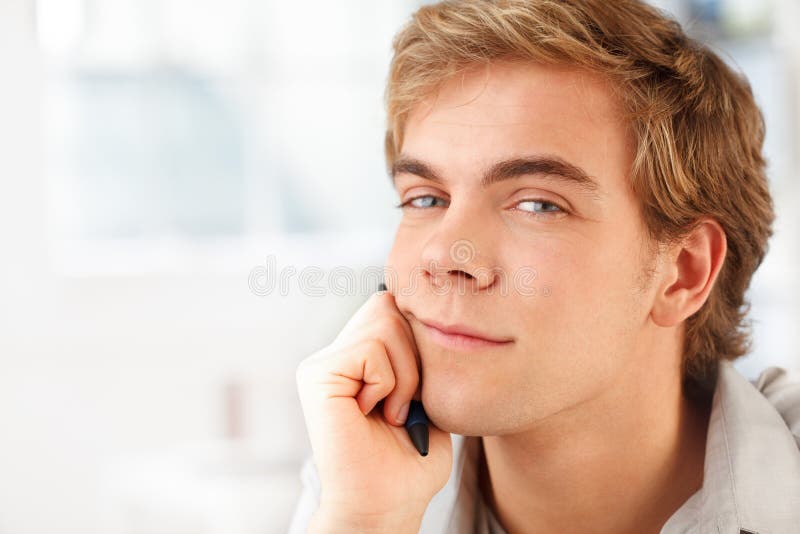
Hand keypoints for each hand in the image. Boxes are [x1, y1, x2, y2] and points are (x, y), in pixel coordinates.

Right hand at [296, 289, 451, 531]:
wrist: (389, 503)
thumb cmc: (411, 459)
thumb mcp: (429, 393)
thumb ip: (421, 349)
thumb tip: (426, 308)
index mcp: (358, 356)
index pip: (392, 306)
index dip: (417, 338)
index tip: (420, 389)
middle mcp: (335, 354)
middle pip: (388, 306)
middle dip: (415, 355)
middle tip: (408, 403)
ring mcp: (322, 363)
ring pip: (384, 323)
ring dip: (406, 374)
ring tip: (393, 412)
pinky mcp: (316, 375)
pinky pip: (371, 348)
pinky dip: (388, 383)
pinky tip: (375, 413)